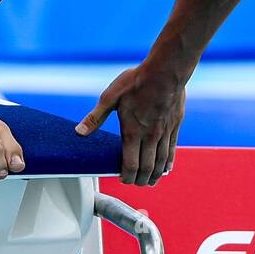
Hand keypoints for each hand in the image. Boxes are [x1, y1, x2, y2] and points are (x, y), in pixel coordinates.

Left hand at [77, 62, 185, 185]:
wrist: (166, 70)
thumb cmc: (138, 80)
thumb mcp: (111, 96)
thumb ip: (95, 117)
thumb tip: (79, 132)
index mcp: (132, 131)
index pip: (130, 165)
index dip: (126, 177)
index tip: (122, 179)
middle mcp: (150, 136)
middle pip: (147, 168)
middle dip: (140, 180)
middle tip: (135, 183)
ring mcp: (164, 132)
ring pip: (161, 162)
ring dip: (155, 175)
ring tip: (150, 181)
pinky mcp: (175, 126)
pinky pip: (172, 150)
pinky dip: (168, 163)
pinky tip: (166, 168)